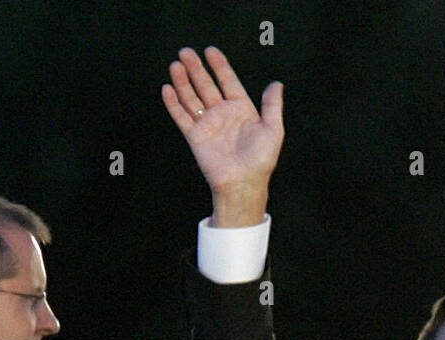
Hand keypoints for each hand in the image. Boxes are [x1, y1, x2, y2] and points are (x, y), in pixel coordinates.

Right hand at [161, 46, 283, 226]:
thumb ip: (272, 106)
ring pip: (192, 98)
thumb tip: (276, 84)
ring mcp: (208, 125)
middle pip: (206, 86)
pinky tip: (168, 89)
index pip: (228, 81)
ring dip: (183, 82)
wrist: (243, 184)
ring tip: (175, 65)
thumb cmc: (261, 160)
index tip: (210, 51)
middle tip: (186, 52)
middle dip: (196, 69)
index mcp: (241, 109)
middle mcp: (223, 114)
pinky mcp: (195, 137)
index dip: (219, 66)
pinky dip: (174, 104)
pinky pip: (182, 117)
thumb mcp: (273, 130)